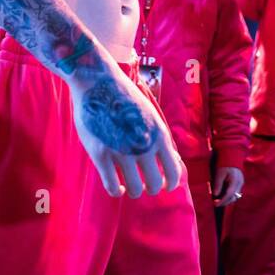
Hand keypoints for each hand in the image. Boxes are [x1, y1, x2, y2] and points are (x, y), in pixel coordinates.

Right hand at [70, 67, 182, 198]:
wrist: (98, 82)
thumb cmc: (125, 99)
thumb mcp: (151, 116)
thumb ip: (161, 139)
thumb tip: (175, 161)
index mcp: (160, 135)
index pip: (174, 171)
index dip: (170, 183)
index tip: (164, 186)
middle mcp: (144, 145)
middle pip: (154, 184)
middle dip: (151, 189)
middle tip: (144, 187)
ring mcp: (122, 151)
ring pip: (134, 188)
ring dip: (133, 191)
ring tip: (130, 188)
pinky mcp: (100, 154)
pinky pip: (112, 186)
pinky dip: (116, 191)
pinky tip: (117, 189)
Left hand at [212, 166, 244, 206]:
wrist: (232, 156)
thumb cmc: (224, 164)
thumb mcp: (219, 173)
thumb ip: (218, 184)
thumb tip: (215, 195)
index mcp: (235, 181)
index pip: (229, 194)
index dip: (222, 201)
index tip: (215, 204)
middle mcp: (240, 183)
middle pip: (233, 197)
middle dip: (225, 202)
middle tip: (215, 203)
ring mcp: (241, 183)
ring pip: (235, 196)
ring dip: (227, 199)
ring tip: (218, 199)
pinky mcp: (239, 183)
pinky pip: (235, 192)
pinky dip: (229, 195)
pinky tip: (222, 194)